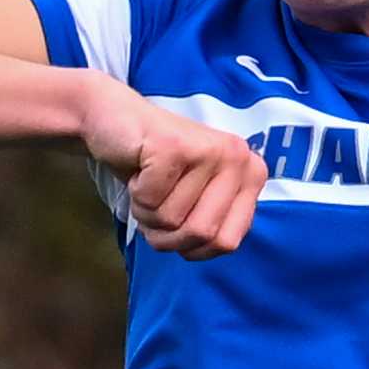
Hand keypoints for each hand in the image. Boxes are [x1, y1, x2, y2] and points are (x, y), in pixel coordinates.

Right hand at [76, 74, 270, 258]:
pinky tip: (139, 170)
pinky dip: (134, 195)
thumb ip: (217, 224)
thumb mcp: (199, 200)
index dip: (192, 248)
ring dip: (146, 211)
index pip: (227, 242)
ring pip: (170, 219)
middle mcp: (239, 158)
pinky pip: (149, 200)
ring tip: (147, 182)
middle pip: (200, 233)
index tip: (177, 225)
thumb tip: (215, 246)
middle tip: (154, 205)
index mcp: (252, 175)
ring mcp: (209, 149)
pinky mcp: (174, 145)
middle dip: (165, 234)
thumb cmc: (158, 167)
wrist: (116, 120)